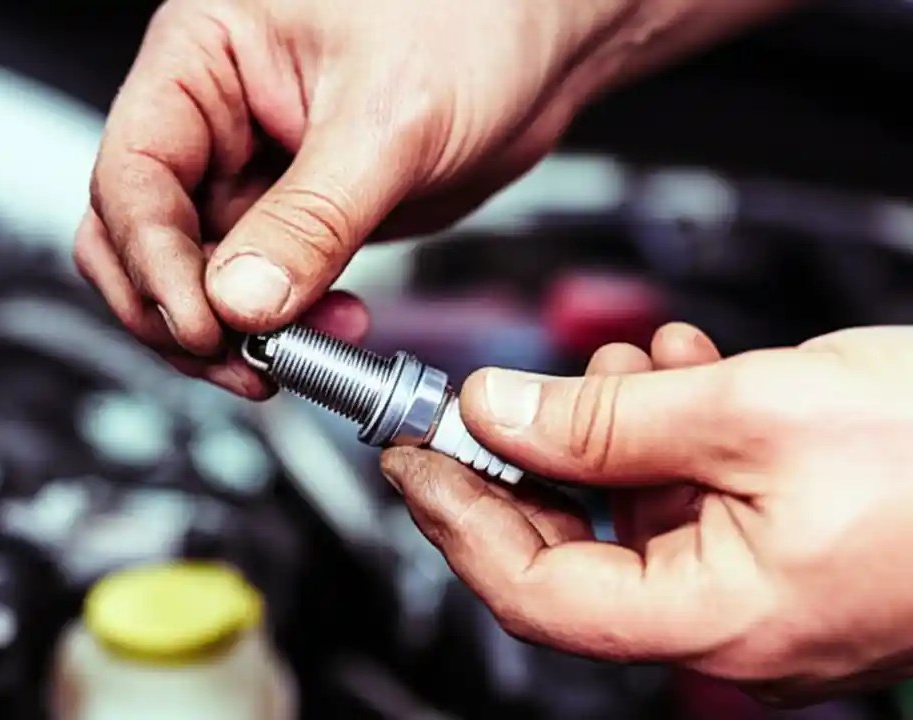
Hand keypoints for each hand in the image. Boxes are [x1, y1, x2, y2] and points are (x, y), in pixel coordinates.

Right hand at [76, 0, 799, 396]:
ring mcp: (250, 171)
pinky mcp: (293, 216)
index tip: (200, 326)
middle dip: (178, 309)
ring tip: (297, 355)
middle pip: (139, 235)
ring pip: (195, 275)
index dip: (153, 261)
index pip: (132, 174)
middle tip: (236, 360)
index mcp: (204, 56)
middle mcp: (213, 116)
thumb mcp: (388, 120)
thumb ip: (311, 218)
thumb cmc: (474, 18)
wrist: (547, 41)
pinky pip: (257, 289)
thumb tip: (240, 300)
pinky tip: (329, 332)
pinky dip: (281, 327)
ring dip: (233, 331)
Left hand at [382, 323, 912, 705]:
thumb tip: (496, 412)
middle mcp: (732, 629)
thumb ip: (605, 419)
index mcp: (715, 621)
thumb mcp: (751, 409)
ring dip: (605, 434)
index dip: (456, 516)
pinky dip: (667, 439)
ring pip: (629, 522)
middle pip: (570, 558)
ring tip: (629, 363)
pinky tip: (683, 375)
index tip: (413, 451)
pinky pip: (690, 507)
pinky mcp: (786, 555)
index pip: (531, 591)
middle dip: (530, 464)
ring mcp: (760, 597)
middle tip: (499, 395)